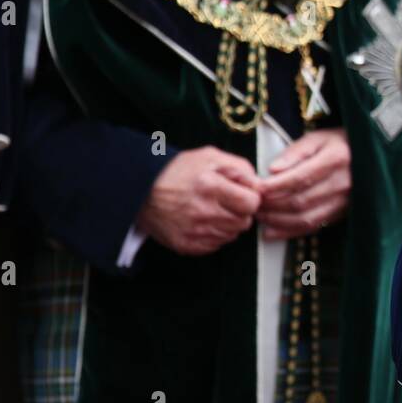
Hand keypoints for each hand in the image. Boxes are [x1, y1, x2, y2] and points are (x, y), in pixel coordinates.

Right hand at [138, 146, 261, 256]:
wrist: (142, 191)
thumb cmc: (178, 171)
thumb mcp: (210, 157)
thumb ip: (239, 167)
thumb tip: (259, 184)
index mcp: (210, 186)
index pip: (252, 203)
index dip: (251, 197)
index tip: (243, 194)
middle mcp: (203, 212)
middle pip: (244, 221)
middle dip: (241, 211)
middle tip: (227, 201)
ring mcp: (195, 232)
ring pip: (232, 234)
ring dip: (229, 223)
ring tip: (213, 209)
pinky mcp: (187, 245)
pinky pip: (217, 245)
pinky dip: (215, 234)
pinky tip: (204, 221)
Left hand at [258, 128, 351, 240]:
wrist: (370, 157)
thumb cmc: (340, 144)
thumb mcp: (319, 138)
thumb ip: (296, 152)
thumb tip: (272, 170)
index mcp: (336, 159)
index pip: (299, 177)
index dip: (275, 186)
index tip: (257, 188)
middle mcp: (342, 183)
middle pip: (301, 200)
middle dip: (272, 205)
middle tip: (253, 204)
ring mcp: (344, 202)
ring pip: (305, 218)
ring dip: (278, 221)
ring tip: (260, 216)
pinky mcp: (342, 214)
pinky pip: (313, 227)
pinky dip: (289, 232)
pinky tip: (272, 231)